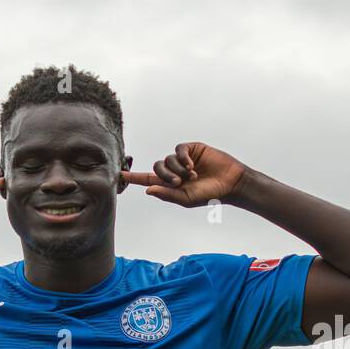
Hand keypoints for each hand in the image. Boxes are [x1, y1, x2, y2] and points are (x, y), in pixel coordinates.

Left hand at [121, 142, 246, 207]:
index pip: (148, 180)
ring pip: (167, 159)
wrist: (230, 182)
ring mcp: (183, 159)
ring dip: (177, 168)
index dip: (134, 177)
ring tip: (192, 175)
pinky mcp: (191, 149)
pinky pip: (178, 149)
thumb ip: (167, 194)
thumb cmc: (210, 194)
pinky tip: (192, 165)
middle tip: (179, 182)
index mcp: (171, 185)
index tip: (119, 175)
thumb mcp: (186, 199)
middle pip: (156, 168)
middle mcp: (175, 171)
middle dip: (165, 175)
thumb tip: (147, 190)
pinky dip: (182, 157)